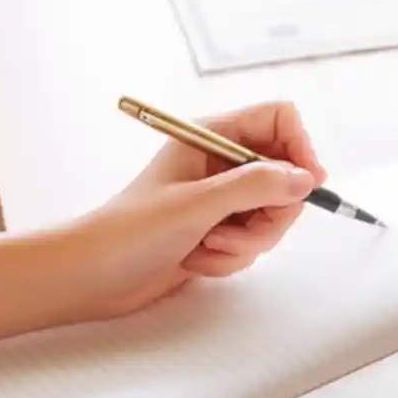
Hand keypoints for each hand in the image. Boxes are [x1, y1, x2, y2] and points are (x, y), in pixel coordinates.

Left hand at [71, 101, 327, 318]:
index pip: (279, 120)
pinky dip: (233, 257)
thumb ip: (256, 186)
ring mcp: (223, 198)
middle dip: (270, 212)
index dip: (300, 148)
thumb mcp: (198, 204)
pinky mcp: (221, 230)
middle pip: (286, 175)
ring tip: (209, 247)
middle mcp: (222, 163)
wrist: (91, 277)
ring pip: (274, 214)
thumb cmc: (130, 231)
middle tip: (241, 230)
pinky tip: (198, 260)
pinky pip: (256, 241)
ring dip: (248, 241)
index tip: (305, 184)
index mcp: (212, 136)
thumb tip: (307, 179)